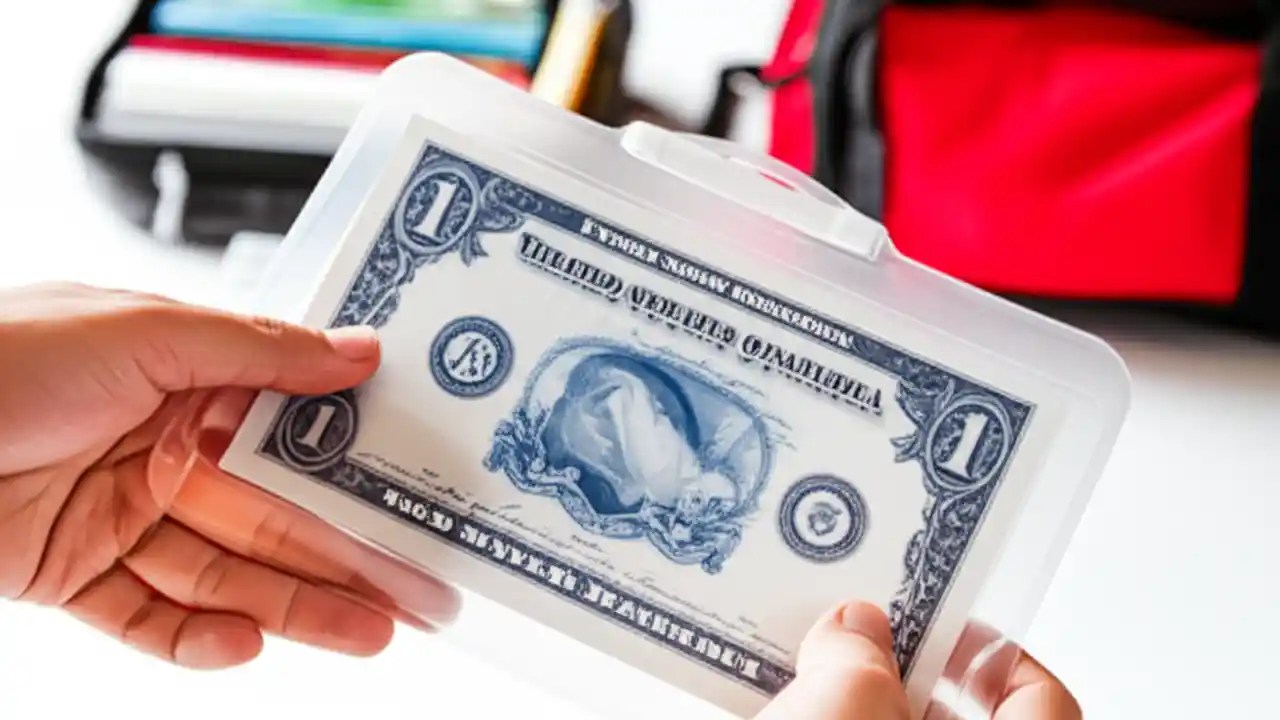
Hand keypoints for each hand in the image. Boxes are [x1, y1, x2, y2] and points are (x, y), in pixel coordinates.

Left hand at [0, 283, 458, 668]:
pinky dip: (195, 638)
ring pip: (226, 572)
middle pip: (274, 515)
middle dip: (346, 557)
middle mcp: (160, 445)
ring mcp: (119, 513)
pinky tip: (242, 642)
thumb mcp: (143, 331)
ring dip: (295, 607)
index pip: (295, 431)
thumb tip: (359, 351)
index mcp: (185, 378)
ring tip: (365, 633)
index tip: (417, 497)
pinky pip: (150, 617)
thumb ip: (260, 351)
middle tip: (416, 592)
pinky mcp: (75, 573)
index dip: (358, 467)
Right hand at [755, 603, 1080, 719]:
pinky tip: (778, 699)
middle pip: (954, 716)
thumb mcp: (848, 703)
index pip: (1041, 698)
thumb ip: (859, 649)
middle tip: (865, 626)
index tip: (949, 614)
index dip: (996, 646)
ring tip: (810, 658)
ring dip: (853, 697)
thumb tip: (852, 626)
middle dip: (905, 664)